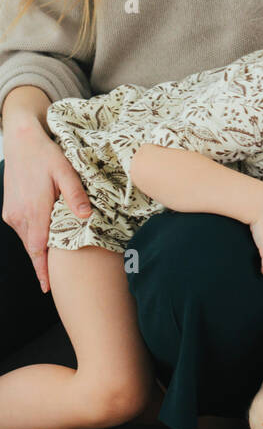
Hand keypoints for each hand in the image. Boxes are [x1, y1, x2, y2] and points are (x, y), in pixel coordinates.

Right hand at [1, 120, 93, 292]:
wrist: (21, 141)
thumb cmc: (46, 155)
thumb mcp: (66, 171)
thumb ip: (75, 195)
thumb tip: (86, 216)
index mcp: (35, 210)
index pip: (38, 249)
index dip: (43, 269)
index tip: (48, 287)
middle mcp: (19, 215)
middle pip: (32, 248)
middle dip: (43, 265)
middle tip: (53, 282)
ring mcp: (12, 213)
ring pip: (27, 239)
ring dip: (39, 249)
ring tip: (53, 261)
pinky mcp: (9, 209)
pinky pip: (22, 229)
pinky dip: (34, 236)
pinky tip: (45, 237)